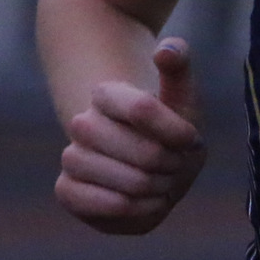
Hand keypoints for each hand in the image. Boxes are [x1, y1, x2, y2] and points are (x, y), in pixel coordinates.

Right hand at [53, 36, 206, 234]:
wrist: (148, 164)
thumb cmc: (169, 128)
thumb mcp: (182, 94)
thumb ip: (178, 65)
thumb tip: (165, 50)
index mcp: (107, 94)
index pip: (143, 109)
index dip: (176, 130)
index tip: (191, 138)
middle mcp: (83, 123)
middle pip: (145, 154)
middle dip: (172, 165)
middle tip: (176, 166)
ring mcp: (72, 157)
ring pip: (130, 183)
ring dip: (159, 189)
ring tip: (162, 183)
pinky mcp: (67, 190)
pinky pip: (105, 206)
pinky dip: (135, 210)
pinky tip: (143, 202)